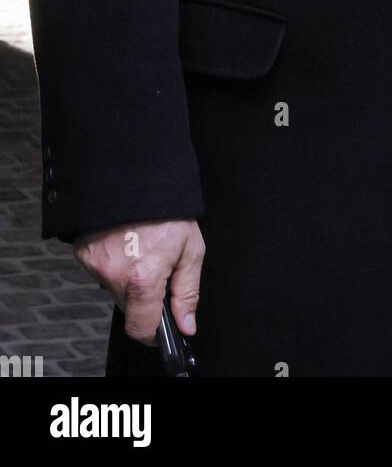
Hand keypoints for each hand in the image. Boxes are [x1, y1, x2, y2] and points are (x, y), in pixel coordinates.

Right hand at [74, 219, 204, 345]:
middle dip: (143, 296)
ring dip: (128, 278)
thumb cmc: (167, 210)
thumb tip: (186, 325)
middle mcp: (115, 276)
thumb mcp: (190, 248)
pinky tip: (125, 242)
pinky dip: (114, 263)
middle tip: (156, 267)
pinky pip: (101, 270)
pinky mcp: (84, 254)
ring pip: (115, 288)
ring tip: (141, 248)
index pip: (140, 328)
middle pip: (128, 306)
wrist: (135, 176)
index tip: (160, 327)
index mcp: (143, 278)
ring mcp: (96, 265)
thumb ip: (188, 291)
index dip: (152, 332)